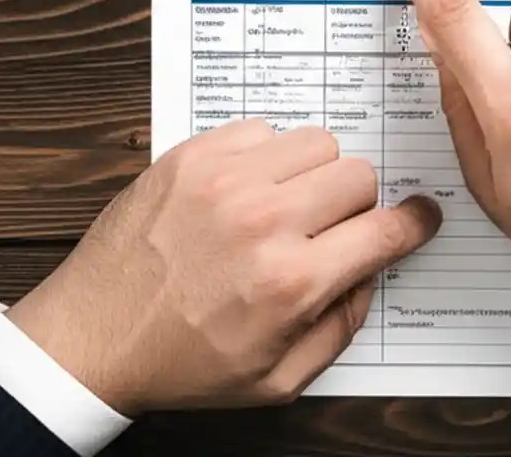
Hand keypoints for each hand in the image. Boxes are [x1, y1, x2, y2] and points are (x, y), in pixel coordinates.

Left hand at [5, 121, 440, 413]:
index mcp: (292, 282)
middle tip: (327, 230)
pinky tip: (245, 190)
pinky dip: (265, 156)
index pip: (387, 229)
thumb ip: (341, 328)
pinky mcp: (189, 157)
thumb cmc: (180, 363)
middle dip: (355, 206)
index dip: (414, 223)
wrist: (91, 338)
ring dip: (312, 174)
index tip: (419, 217)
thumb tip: (370, 274)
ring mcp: (224, 180)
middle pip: (359, 175)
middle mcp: (264, 221)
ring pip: (316, 142)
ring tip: (284, 206)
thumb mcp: (277, 380)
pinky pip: (262, 129)